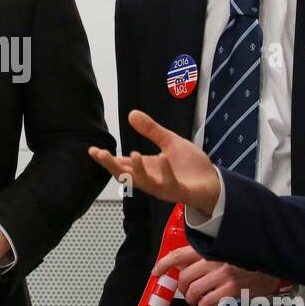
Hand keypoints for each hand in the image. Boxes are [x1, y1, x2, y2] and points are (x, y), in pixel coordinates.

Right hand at [88, 110, 220, 214]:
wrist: (212, 182)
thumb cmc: (190, 166)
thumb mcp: (170, 142)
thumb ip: (152, 130)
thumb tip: (131, 114)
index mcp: (146, 167)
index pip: (121, 164)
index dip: (106, 158)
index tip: (92, 150)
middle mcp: (150, 179)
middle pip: (125, 175)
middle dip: (111, 165)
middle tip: (100, 154)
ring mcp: (163, 186)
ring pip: (144, 182)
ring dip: (138, 170)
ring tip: (133, 154)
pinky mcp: (178, 191)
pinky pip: (168, 183)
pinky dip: (164, 171)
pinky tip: (162, 157)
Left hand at [161, 245, 280, 305]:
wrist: (273, 263)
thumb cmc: (249, 257)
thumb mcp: (226, 248)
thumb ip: (208, 253)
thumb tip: (186, 264)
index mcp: (211, 248)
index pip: (179, 255)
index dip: (164, 264)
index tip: (156, 272)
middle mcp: (214, 260)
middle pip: (184, 277)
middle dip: (182, 288)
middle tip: (186, 292)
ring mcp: (223, 275)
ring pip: (194, 292)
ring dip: (192, 299)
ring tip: (197, 301)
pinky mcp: (232, 289)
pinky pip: (209, 303)